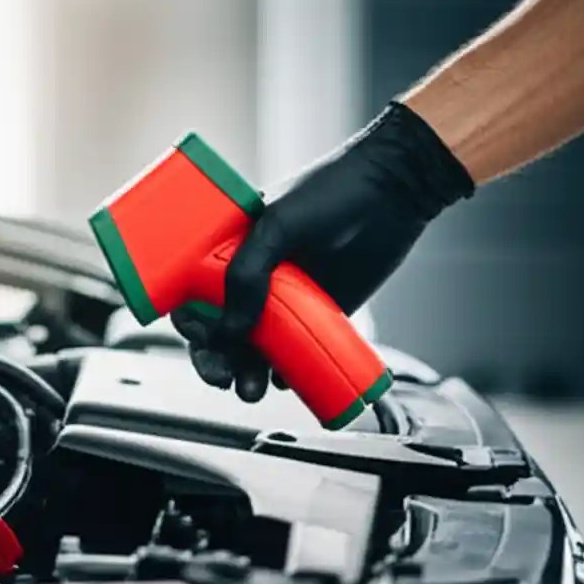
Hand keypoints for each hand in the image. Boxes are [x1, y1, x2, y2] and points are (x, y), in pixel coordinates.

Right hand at [172, 101, 473, 401]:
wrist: (393, 195)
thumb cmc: (330, 193)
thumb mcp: (276, 227)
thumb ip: (247, 275)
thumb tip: (231, 333)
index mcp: (229, 250)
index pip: (193, 295)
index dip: (190, 324)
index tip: (200, 340)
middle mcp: (252, 279)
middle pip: (218, 331)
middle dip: (214, 360)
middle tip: (222, 378)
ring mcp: (284, 300)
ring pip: (252, 349)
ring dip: (244, 374)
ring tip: (251, 390)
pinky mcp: (317, 316)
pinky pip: (292, 354)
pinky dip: (283, 374)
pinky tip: (283, 380)